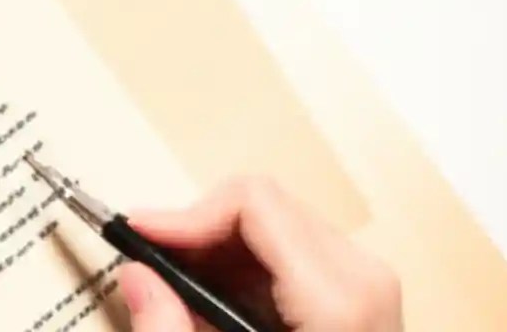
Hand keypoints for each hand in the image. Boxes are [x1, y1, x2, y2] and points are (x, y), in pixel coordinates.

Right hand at [119, 178, 402, 331]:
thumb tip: (138, 277)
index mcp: (337, 302)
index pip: (255, 202)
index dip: (188, 213)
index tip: (141, 236)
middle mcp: (363, 280)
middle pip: (266, 207)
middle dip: (200, 231)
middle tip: (153, 266)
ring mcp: (368, 286)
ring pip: (278, 223)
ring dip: (220, 248)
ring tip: (180, 293)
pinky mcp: (361, 298)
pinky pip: (295, 252)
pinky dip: (247, 267)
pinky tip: (217, 304)